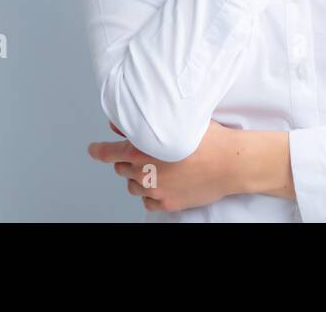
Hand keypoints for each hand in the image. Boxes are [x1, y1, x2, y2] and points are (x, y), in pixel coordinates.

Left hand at [87, 119, 242, 213]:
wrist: (230, 163)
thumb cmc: (208, 139)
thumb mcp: (175, 122)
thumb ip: (144, 123)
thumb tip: (122, 122)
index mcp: (142, 150)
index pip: (108, 152)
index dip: (98, 150)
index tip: (94, 150)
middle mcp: (145, 172)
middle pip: (122, 169)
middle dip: (128, 161)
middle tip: (144, 155)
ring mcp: (156, 191)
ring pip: (134, 187)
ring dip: (140, 178)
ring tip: (158, 169)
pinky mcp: (167, 204)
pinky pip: (149, 202)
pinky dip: (152, 195)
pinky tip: (164, 185)